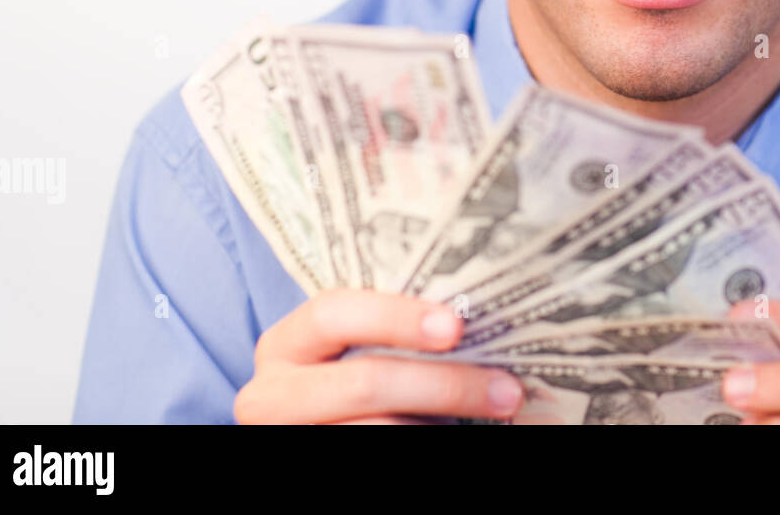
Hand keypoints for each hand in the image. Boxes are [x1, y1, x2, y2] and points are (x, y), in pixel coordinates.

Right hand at [233, 289, 524, 423]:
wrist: (326, 423)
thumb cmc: (355, 378)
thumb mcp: (354, 350)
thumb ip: (393, 334)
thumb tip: (476, 321)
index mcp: (287, 344)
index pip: (332, 313)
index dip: (395, 316)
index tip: (456, 325)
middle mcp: (273, 394)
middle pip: (365, 382)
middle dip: (444, 384)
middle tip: (506, 390)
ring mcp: (289, 436)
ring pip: (376, 430)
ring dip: (442, 423)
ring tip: (495, 411)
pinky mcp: (309, 467)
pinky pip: (374, 452)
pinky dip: (424, 438)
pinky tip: (456, 432)